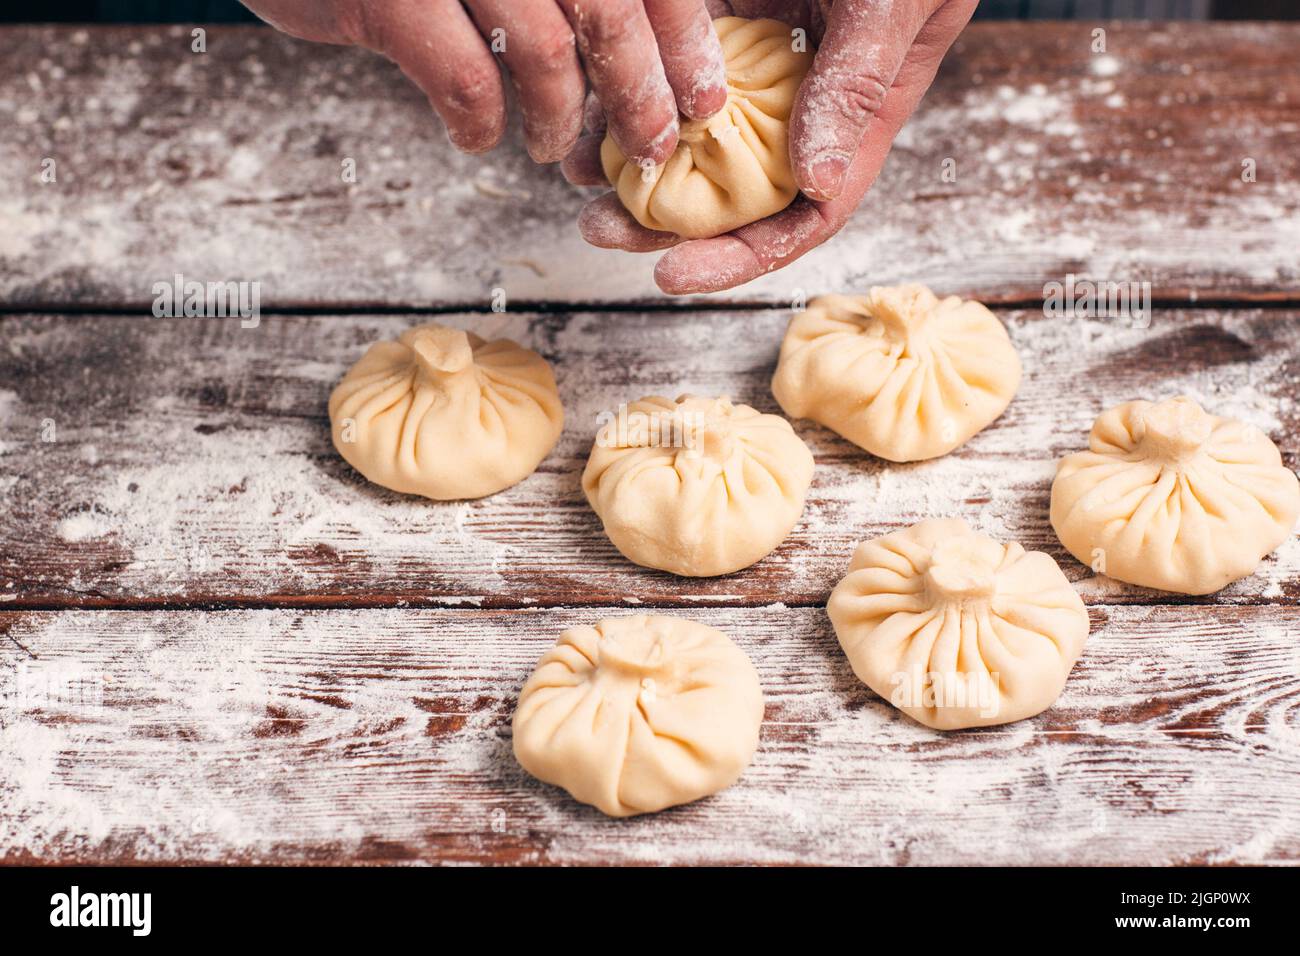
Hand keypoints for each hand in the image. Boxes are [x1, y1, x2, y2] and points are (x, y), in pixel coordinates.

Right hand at [242, 0, 727, 164]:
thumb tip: (637, 71)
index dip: (688, 41)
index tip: (704, 100)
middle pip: (613, 13)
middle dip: (643, 97)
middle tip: (650, 150)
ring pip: (547, 52)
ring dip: (560, 121)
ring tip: (552, 150)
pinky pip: (465, 79)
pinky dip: (481, 124)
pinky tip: (480, 136)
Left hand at [565, 0, 978, 293]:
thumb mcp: (897, 3)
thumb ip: (857, 84)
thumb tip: (815, 183)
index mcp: (855, 112)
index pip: (802, 213)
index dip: (739, 255)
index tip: (670, 274)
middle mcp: (802, 94)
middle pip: (732, 185)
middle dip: (664, 219)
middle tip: (598, 227)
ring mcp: (759, 50)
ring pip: (690, 123)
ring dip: (632, 151)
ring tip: (573, 169)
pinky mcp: (726, 1)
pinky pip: (671, 51)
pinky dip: (631, 75)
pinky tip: (585, 91)